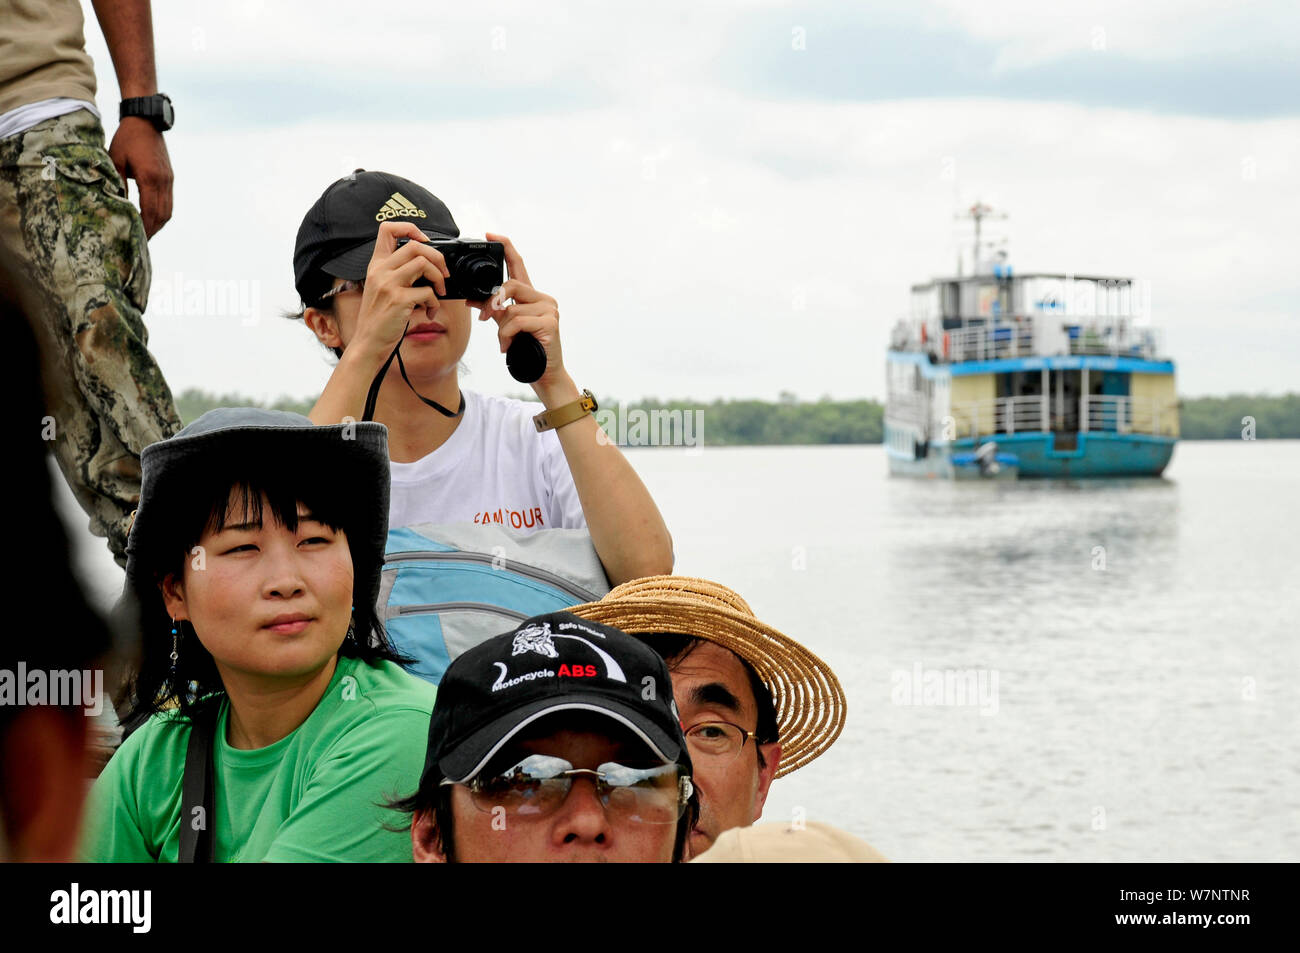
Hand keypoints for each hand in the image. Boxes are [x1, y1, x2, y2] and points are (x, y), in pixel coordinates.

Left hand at [107, 117, 172, 237]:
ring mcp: (169, 180)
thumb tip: (117, 205)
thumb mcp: (115, 160)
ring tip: (147, 234)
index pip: (149, 211)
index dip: (144, 228)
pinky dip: (161, 214)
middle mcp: (163, 181)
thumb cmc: (126, 139)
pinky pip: (169, 202)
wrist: (145, 121)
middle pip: (162, 215)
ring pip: (168, 211)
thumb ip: (117, 183)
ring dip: (158, 224)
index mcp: (150, 178)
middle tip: (141, 242)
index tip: (137, 239)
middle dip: (152, 231)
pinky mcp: (170, 178)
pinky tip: (152, 218)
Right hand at [352, 221, 450, 360]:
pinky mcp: (399, 301)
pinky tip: (429, 311)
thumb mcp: (381, 288)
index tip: (425, 241)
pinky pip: (428, 292)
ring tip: (439, 292)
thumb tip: (427, 265)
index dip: (410, 228)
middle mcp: (380, 271)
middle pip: (415, 246)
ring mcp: (389, 285)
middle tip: (443, 274)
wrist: (368, 343)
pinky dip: (435, 303)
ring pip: (424, 263)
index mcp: (376, 265)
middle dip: (437, 257)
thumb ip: (396, 273)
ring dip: (439, 278)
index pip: (387, 228)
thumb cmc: (379, 318)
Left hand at [472, 232, 570, 400]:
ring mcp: (549, 310)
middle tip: (483, 317)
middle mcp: (543, 299)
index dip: (506, 248)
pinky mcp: (550, 323)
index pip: (518, 265)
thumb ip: (492, 310)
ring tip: (505, 342)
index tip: (490, 234)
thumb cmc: (527, 351)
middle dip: (493, 302)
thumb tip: (470, 299)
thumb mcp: (505, 327)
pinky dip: (506, 336)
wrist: (544, 375)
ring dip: (501, 328)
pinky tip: (507, 347)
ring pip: (512, 308)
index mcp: (532, 297)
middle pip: (512, 285)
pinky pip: (517, 322)